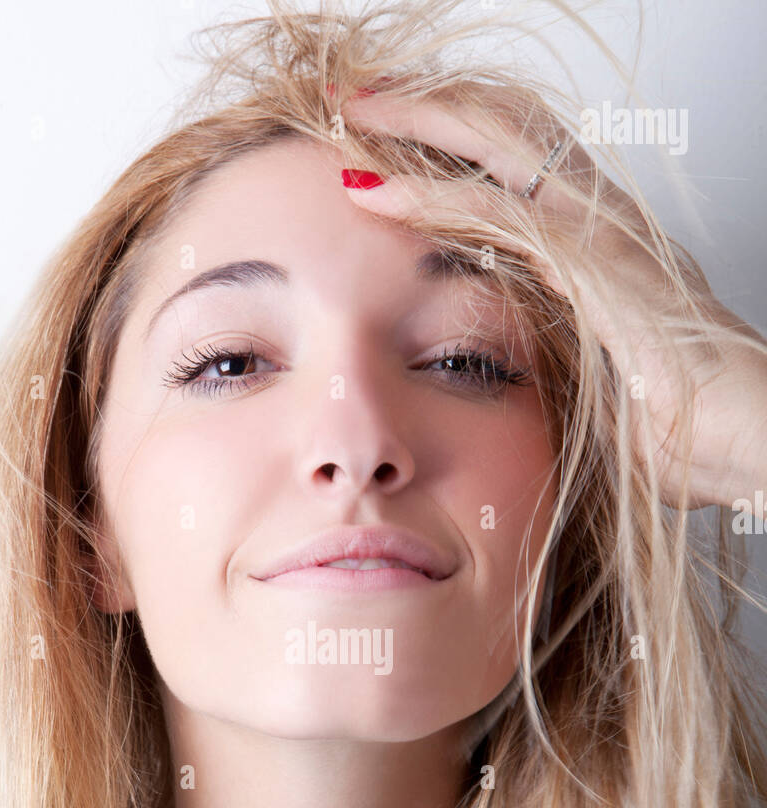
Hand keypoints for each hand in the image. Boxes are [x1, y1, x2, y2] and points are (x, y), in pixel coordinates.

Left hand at [337, 87, 766, 511]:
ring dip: (414, 123)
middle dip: (421, 107)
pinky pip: (492, 210)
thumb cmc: (686, 432)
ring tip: (346, 113)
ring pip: (493, 142)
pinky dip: (426, 195)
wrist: (747, 440)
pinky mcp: (591, 257)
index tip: (383, 150)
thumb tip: (506, 402)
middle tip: (351, 102)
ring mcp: (598, 229)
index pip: (511, 167)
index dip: (447, 146)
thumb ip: (549, 372)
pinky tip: (373, 191)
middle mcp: (598, 219)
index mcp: (598, 246)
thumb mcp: (593, 394)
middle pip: (499, 129)